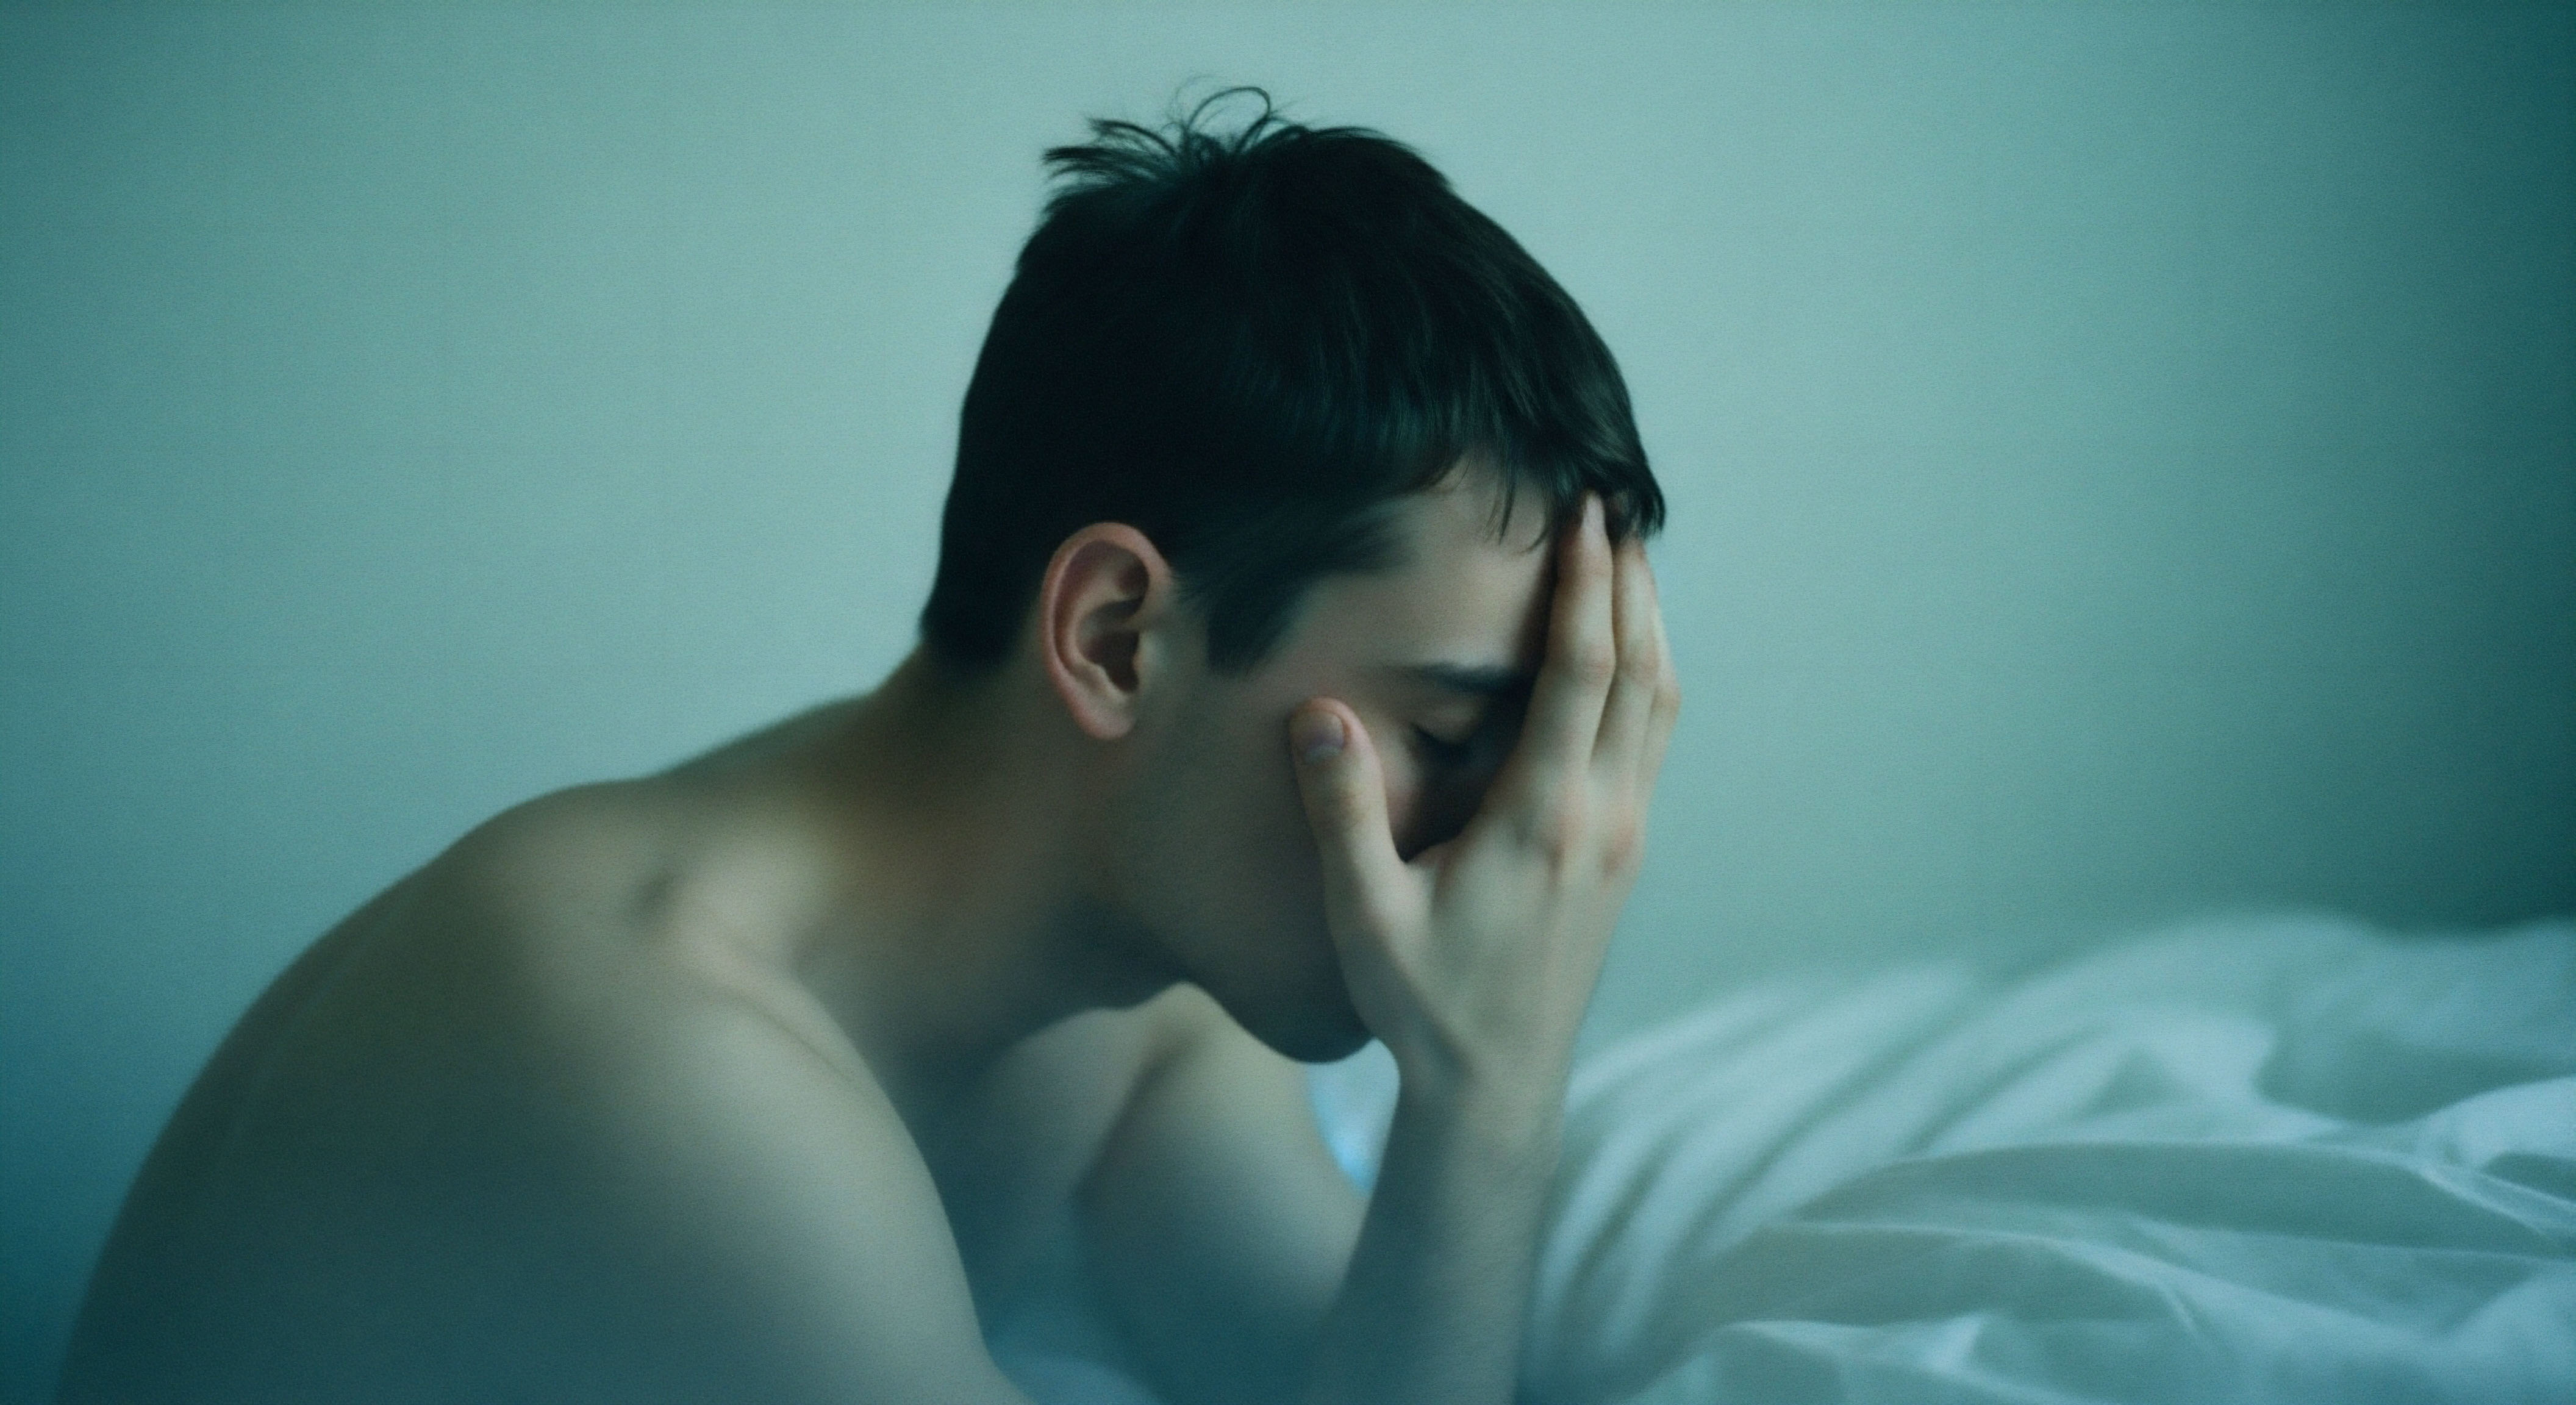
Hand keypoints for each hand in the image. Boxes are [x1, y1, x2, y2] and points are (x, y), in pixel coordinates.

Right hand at [1288, 496, 1678, 1106]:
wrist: (1496, 1086)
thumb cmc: (1425, 1003)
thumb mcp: (1365, 916)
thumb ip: (1341, 814)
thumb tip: (1316, 715)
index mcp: (1541, 818)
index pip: (1582, 675)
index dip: (1587, 589)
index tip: (1586, 519)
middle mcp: (1601, 818)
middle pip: (1640, 673)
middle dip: (1631, 584)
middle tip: (1617, 508)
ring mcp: (1622, 836)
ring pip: (1660, 705)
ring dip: (1650, 626)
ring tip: (1631, 560)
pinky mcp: (1622, 853)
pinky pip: (1651, 741)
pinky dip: (1647, 678)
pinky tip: (1627, 656)